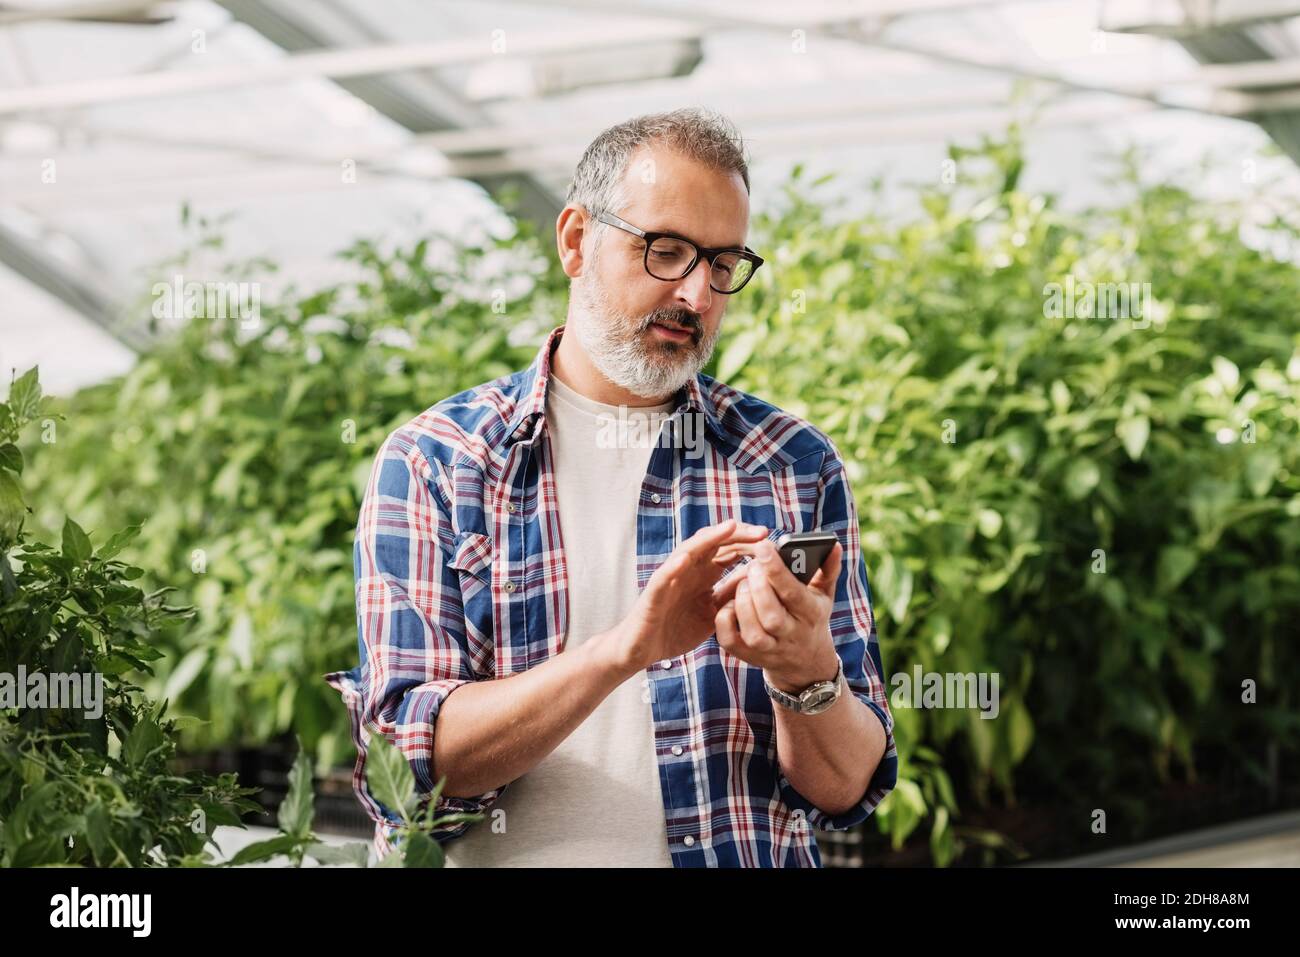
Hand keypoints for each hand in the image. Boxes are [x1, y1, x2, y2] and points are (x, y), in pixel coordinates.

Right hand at [610, 518, 770, 674]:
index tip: (773, 543)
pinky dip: (673, 566)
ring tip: (729, 528)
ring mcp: (670, 579)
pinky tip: (686, 559)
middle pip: (713, 543)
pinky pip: (663, 577)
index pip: (727, 550)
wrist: (642, 649)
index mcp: (702, 574)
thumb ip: (730, 594)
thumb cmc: (674, 629)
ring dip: (709, 539)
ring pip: (689, 551)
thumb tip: (756, 576)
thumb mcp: (713, 612)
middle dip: (737, 535)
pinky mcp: (654, 594)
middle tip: (762, 533)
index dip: (749, 543)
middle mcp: (687, 570)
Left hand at [712, 537, 843, 692]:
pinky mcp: (748, 656)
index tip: (763, 547)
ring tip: (744, 583)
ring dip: (743, 603)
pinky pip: (730, 641)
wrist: (805, 661)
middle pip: (771, 615)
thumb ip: (828, 569)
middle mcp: (791, 636)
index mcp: (811, 615)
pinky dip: (724, 621)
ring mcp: (769, 650)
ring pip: (752, 632)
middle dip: (758, 586)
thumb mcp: (824, 594)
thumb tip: (833, 545)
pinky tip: (730, 604)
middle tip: (753, 565)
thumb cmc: (811, 616)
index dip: (776, 571)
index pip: (793, 593)